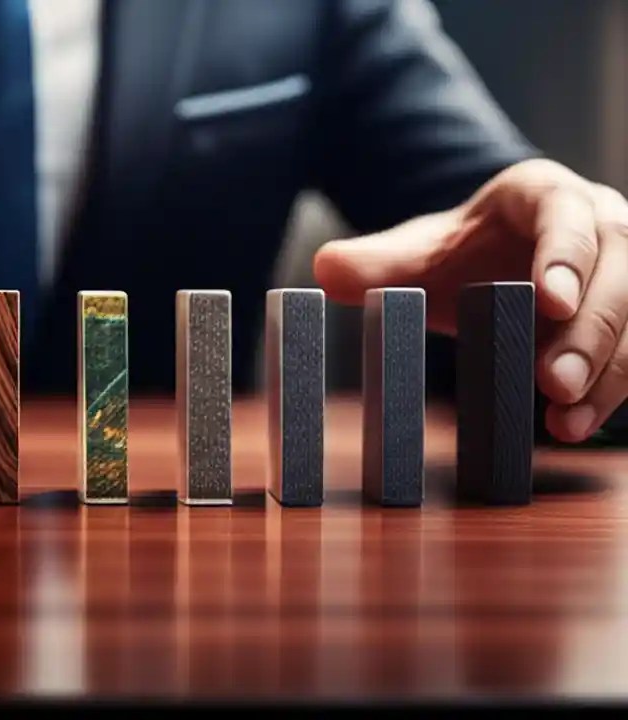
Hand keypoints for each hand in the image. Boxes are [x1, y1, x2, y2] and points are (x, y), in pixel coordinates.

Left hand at [314, 159, 627, 442]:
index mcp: (546, 196)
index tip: (547, 299)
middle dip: (589, 331)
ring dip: (610, 369)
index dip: (564, 256)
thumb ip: (377, 263)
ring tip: (566, 417)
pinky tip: (576, 425)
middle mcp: (603, 225)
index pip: (567, 216)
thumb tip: (324, 268)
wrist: (495, 263)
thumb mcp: (419, 255)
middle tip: (555, 381)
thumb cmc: (462, 254)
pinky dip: (613, 389)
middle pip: (616, 272)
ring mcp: (627, 270)